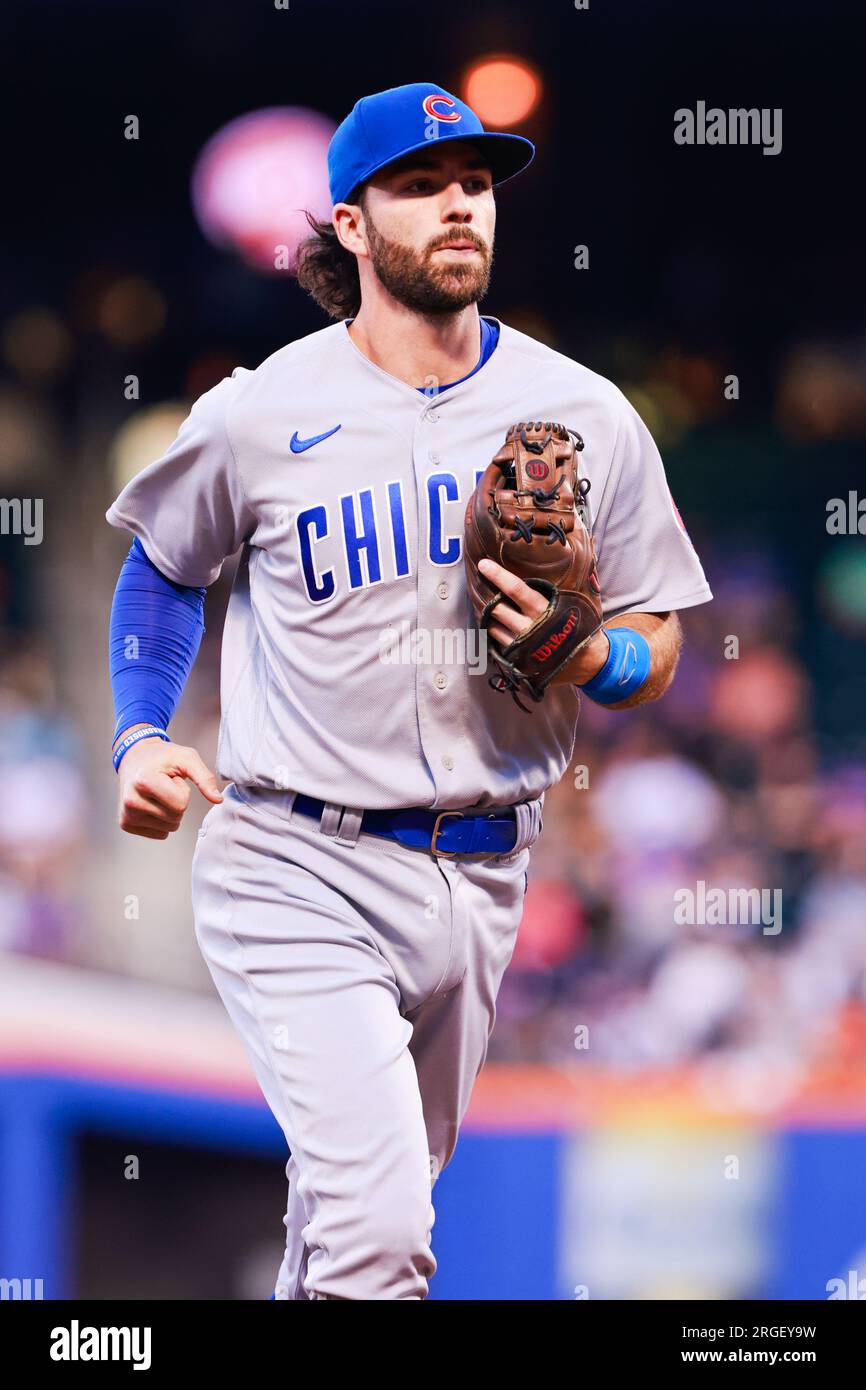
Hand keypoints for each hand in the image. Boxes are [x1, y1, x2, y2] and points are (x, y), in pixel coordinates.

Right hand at [116, 732, 222, 839]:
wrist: (134, 757)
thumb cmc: (163, 757)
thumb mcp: (187, 758)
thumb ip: (205, 778)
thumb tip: (218, 800)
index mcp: (144, 781)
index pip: (181, 805)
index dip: (183, 791)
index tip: (171, 778)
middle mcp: (131, 801)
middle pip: (175, 817)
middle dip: (177, 802)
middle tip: (164, 785)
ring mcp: (126, 814)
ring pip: (169, 828)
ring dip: (170, 812)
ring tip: (158, 793)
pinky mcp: (126, 824)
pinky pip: (160, 834)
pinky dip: (161, 821)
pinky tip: (151, 803)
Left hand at [477, 557, 609, 685]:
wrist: (586, 661)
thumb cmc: (577, 627)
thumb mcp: (569, 605)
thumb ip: (552, 590)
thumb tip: (546, 562)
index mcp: (543, 610)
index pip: (516, 589)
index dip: (499, 576)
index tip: (484, 565)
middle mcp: (529, 628)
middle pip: (498, 609)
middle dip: (488, 599)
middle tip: (483, 589)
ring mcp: (521, 646)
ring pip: (493, 627)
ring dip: (489, 617)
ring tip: (490, 608)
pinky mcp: (516, 660)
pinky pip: (497, 643)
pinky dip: (494, 632)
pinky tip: (496, 626)